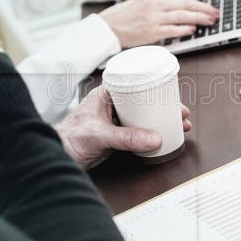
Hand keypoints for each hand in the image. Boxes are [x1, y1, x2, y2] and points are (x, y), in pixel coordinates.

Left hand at [55, 86, 191, 168]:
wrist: (58, 157)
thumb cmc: (68, 138)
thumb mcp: (101, 135)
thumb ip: (126, 138)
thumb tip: (154, 139)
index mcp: (107, 94)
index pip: (135, 83)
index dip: (156, 88)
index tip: (173, 96)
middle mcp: (113, 104)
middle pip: (144, 100)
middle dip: (164, 106)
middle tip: (181, 112)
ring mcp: (116, 120)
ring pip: (144, 116)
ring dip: (161, 120)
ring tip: (178, 125)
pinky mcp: (117, 135)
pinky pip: (139, 131)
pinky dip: (153, 133)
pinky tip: (163, 136)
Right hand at [99, 0, 218, 47]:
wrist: (109, 26)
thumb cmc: (126, 15)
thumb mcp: (144, 0)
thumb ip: (162, 1)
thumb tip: (183, 8)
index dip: (198, 3)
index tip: (209, 6)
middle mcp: (155, 4)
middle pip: (185, 5)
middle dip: (203, 10)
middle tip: (215, 13)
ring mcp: (154, 18)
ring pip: (182, 17)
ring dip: (199, 19)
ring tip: (209, 21)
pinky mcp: (152, 31)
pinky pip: (173, 30)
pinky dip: (184, 29)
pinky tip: (193, 29)